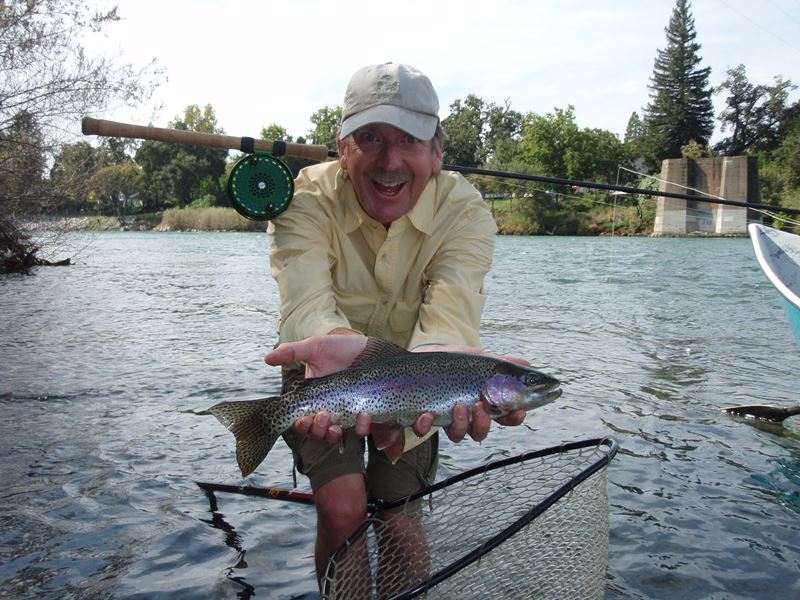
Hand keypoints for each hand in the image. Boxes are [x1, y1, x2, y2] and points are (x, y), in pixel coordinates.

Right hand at [265, 333, 369, 443]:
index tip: (302, 419)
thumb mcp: (314, 348)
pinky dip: (361, 427)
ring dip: (333, 435)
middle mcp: (327, 410)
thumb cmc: (338, 348)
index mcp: (312, 399)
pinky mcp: (363, 415)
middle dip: (317, 430)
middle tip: (322, 416)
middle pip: (316, 432)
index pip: (302, 420)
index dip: (301, 425)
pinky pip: (360, 429)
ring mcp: (345, 414)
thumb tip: (267, 358)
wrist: (366, 348)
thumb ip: (292, 352)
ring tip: (336, 426)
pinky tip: (363, 415)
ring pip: (335, 436)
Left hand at [412, 343, 527, 441]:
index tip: (517, 412)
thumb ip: (501, 364)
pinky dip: (425, 425)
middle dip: (482, 423)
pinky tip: (426, 414)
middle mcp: (465, 416)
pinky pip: (423, 430)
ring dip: (460, 424)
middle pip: (480, 431)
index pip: (504, 417)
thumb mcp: (478, 359)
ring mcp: (444, 418)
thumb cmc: (456, 362)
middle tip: (479, 406)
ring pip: (457, 435)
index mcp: (483, 404)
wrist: (425, 354)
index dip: (513, 418)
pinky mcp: (423, 417)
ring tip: (458, 406)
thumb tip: (526, 364)